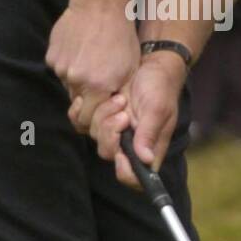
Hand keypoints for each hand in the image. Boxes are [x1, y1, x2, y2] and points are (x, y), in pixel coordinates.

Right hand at [45, 2, 139, 129]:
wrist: (100, 6)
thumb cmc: (121, 37)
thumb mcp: (130, 69)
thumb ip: (117, 94)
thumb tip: (109, 111)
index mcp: (97, 86)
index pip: (87, 118)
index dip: (95, 113)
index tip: (104, 101)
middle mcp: (75, 80)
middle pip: (76, 101)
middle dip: (86, 96)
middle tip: (98, 78)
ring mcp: (61, 68)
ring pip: (68, 84)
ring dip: (77, 78)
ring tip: (91, 59)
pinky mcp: (52, 56)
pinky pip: (60, 68)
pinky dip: (68, 64)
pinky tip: (81, 49)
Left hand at [88, 50, 186, 189]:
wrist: (150, 63)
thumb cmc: (160, 87)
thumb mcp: (157, 108)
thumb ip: (149, 133)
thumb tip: (146, 160)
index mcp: (148, 149)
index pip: (134, 177)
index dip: (125, 172)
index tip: (121, 154)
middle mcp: (129, 144)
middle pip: (108, 153)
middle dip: (112, 132)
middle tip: (124, 112)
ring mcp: (112, 130)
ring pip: (94, 135)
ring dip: (104, 114)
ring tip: (119, 98)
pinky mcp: (99, 115)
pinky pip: (80, 121)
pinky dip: (83, 109)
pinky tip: (96, 97)